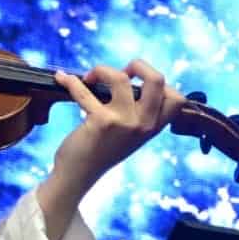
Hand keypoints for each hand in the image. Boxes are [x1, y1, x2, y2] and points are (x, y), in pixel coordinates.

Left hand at [50, 58, 184, 194]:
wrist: (79, 174)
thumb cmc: (101, 150)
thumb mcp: (130, 135)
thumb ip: (137, 113)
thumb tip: (129, 79)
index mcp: (153, 127)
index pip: (176, 99)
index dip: (160, 83)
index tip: (138, 83)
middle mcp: (144, 124)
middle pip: (157, 80)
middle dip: (139, 64)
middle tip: (122, 71)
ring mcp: (124, 122)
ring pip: (120, 78)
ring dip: (101, 70)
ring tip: (90, 77)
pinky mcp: (101, 121)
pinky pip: (84, 90)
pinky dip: (69, 81)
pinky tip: (61, 79)